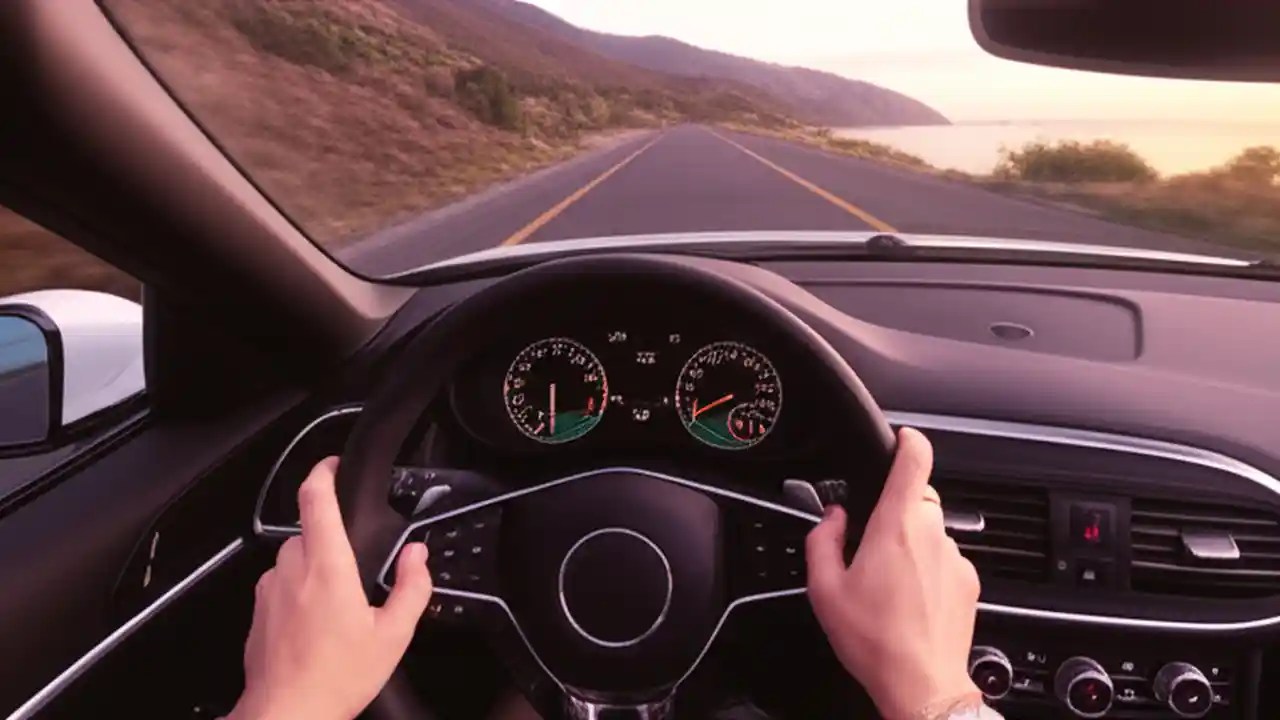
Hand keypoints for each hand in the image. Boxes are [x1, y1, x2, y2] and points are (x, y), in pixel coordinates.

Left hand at [226, 458, 433, 719]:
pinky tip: (317, 629)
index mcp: (327, 566)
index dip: (324, 471)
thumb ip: (411, 587)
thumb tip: (417, 555)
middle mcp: (291, 569)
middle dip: (333, 542)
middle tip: (356, 571)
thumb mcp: (393, 635)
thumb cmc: (335, 680)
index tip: (335, 464)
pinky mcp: (258, 611)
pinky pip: (281, 586)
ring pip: (294, 559)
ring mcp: (269, 589)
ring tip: (338, 610)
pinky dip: (299, 596)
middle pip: (309, 530)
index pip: (316, 497)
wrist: (286, 715)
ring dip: (315, 571)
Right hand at [805, 428, 980, 719]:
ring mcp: (955, 558)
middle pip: (919, 497)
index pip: (915, 459)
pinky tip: (908, 600)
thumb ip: (822, 540)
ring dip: (912, 543)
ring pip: (932, 531)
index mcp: (896, 525)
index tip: (900, 439)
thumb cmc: (874, 640)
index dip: (908, 440)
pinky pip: (945, 559)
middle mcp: (933, 534)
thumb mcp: (824, 589)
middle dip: (895, 510)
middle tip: (869, 543)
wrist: (921, 684)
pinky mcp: (969, 583)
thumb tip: (831, 519)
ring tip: (887, 583)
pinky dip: (928, 569)